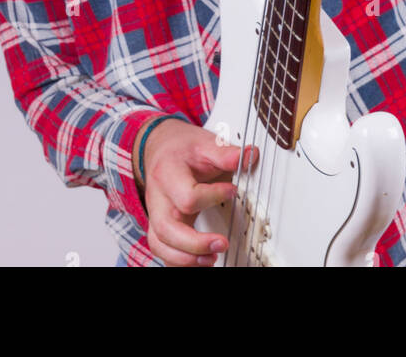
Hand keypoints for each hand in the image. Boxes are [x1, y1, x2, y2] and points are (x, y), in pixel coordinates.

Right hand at [133, 118, 257, 266]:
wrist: (161, 148)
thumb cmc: (182, 149)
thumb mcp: (204, 143)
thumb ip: (225, 153)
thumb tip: (249, 156)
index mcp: (168, 174)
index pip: (187, 196)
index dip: (213, 197)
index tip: (233, 191)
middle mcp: (158, 197)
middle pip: (167, 229)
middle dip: (194, 243)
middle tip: (222, 243)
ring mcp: (156, 214)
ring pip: (160, 244)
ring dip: (186, 258)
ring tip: (212, 258)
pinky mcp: (160, 226)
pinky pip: (162, 251)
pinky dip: (179, 262)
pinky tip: (201, 262)